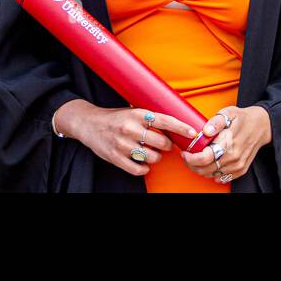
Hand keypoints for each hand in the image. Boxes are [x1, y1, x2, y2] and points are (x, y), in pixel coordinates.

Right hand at [54, 100, 197, 176]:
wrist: (88, 123)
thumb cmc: (114, 118)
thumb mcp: (131, 111)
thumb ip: (149, 118)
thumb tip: (173, 126)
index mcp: (136, 114)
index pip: (164, 120)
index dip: (180, 127)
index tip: (192, 132)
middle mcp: (130, 128)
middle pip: (162, 143)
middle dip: (166, 146)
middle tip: (163, 144)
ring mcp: (123, 144)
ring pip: (152, 157)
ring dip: (155, 157)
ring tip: (150, 152)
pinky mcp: (116, 158)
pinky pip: (139, 169)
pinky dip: (145, 168)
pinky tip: (143, 162)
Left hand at [181, 105, 271, 183]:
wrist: (262, 126)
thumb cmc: (243, 118)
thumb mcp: (228, 112)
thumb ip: (216, 121)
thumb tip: (206, 131)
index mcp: (228, 142)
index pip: (205, 157)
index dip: (191, 158)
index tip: (185, 153)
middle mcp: (233, 157)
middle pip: (206, 169)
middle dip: (192, 165)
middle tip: (187, 157)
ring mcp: (238, 164)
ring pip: (213, 175)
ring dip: (201, 170)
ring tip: (196, 160)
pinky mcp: (241, 169)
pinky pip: (223, 178)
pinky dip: (213, 174)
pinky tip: (209, 166)